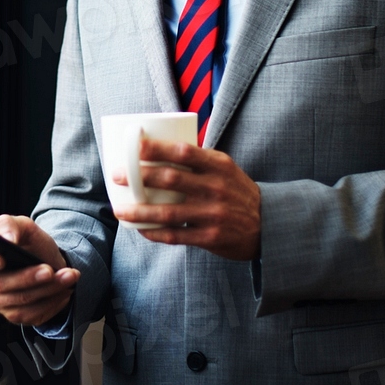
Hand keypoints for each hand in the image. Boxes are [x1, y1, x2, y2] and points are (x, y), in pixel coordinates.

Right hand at [0, 214, 80, 325]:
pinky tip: (65, 288)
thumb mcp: (24, 227)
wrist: (52, 264)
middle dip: (26, 277)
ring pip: (20, 300)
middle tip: (48, 269)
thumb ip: (10, 225)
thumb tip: (6, 238)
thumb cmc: (32, 246)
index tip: (0, 258)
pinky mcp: (17, 315)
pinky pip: (33, 313)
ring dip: (47, 288)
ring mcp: (0, 303)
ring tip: (67, 275)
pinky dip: (52, 300)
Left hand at [112, 138, 261, 259]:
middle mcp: (217, 188)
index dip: (158, 148)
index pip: (184, 152)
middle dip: (139, 177)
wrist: (268, 224)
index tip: (135, 146)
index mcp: (219, 166)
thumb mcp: (225, 168)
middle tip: (116, 175)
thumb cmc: (236, 190)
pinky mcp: (211, 237)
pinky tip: (140, 229)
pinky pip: (177, 235)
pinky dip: (155, 232)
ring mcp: (213, 214)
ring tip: (119, 209)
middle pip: (171, 179)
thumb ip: (198, 160)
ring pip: (169, 212)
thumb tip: (155, 147)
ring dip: (140, 211)